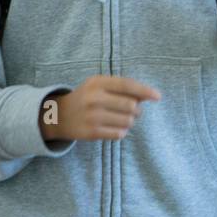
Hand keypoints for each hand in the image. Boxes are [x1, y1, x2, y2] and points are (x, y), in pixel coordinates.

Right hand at [40, 75, 161, 141]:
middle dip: (137, 110)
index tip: (158, 96)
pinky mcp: (92, 133)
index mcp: (97, 82)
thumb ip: (121, 87)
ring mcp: (92, 116)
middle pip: (131, 105)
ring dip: (130, 121)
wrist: (58, 115)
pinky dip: (122, 131)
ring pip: (128, 121)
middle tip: (132, 110)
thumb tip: (148, 96)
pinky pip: (119, 133)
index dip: (145, 91)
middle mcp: (94, 98)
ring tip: (121, 118)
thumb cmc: (87, 97)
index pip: (127, 85)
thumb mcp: (99, 85)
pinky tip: (115, 127)